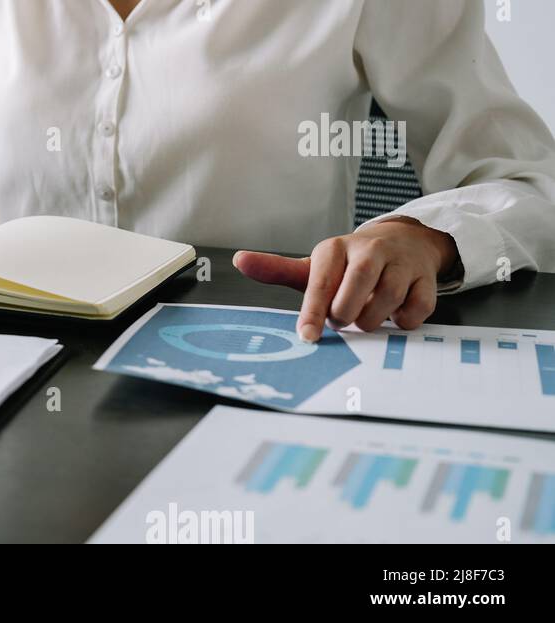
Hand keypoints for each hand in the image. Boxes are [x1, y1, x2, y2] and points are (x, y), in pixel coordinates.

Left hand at [233, 218, 458, 341]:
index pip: (319, 283)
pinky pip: (416, 309)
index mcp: (335, 250)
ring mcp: (401, 262)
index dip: (312, 313)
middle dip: (346, 316)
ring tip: (366, 316)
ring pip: (386, 301)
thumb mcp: (315, 266)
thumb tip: (239, 260)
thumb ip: (278, 269)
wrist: (404, 241)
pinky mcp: (426, 277)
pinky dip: (404, 320)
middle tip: (343, 318)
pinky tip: (395, 313)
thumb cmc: (351, 263)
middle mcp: (369, 251)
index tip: (306, 337)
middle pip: (354, 293)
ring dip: (373, 320)